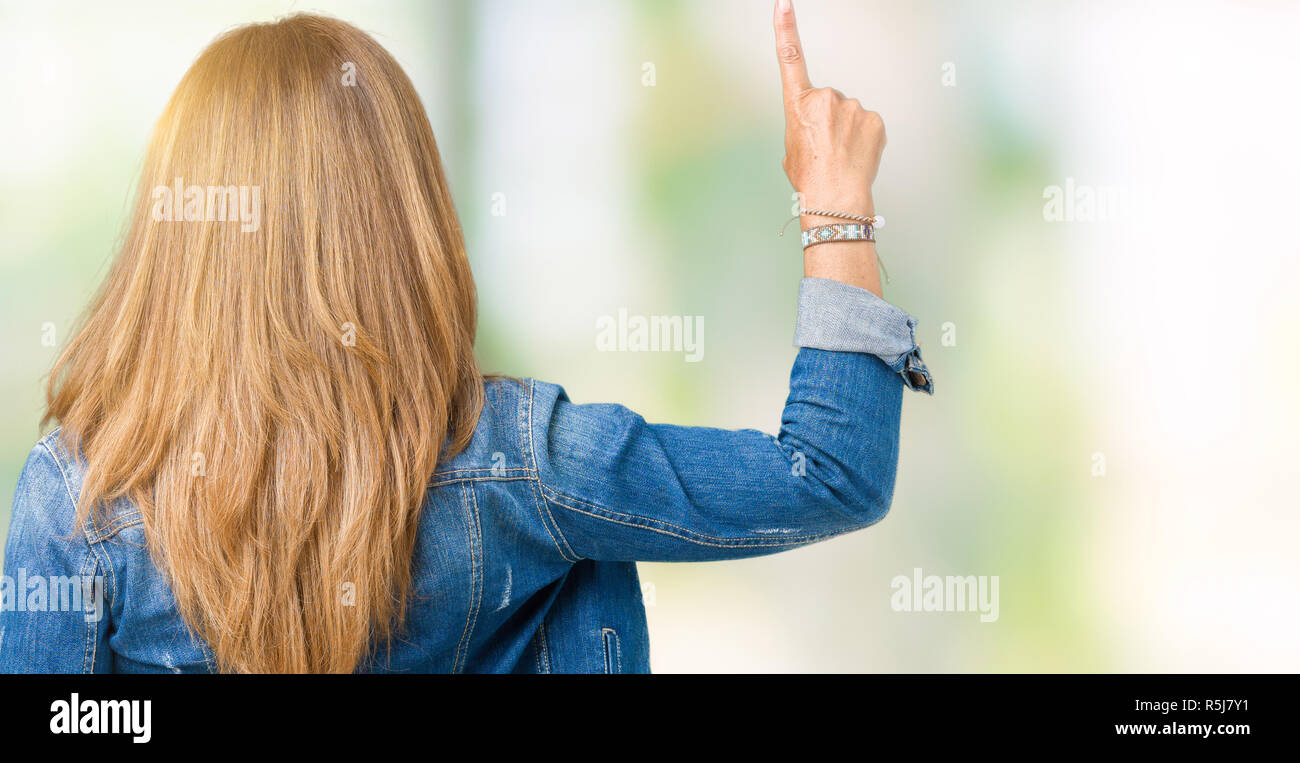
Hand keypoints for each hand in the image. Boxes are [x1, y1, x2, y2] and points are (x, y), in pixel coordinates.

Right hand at [775, 0, 884, 220]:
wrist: (836, 198)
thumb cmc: (810, 178)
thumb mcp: (792, 150)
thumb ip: (803, 127)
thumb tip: (818, 129)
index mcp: (799, 104)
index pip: (790, 59)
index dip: (786, 29)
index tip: (784, 5)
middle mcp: (826, 98)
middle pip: (829, 101)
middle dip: (829, 120)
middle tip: (826, 148)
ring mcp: (853, 107)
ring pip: (850, 114)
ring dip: (847, 131)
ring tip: (841, 156)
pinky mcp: (874, 119)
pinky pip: (867, 125)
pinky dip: (864, 138)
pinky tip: (857, 155)